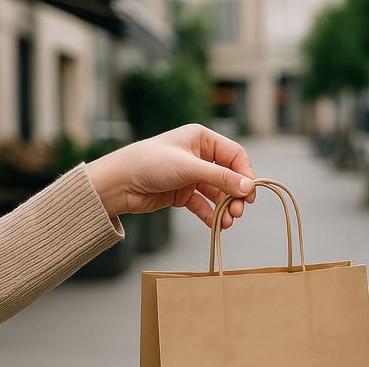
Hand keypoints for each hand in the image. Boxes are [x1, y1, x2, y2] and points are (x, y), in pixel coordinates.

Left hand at [85, 124, 255, 227]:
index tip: (249, 194)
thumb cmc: (150, 164)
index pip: (235, 155)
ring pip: (217, 193)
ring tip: (227, 222)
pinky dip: (211, 214)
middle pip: (229, 176)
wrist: (119, 183)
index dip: (245, 174)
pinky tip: (216, 224)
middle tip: (238, 212)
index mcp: (202, 138)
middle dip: (235, 195)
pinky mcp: (182, 193)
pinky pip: (203, 204)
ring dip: (224, 208)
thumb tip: (248, 187)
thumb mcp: (189, 168)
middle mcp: (199, 155)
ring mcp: (191, 175)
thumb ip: (221, 178)